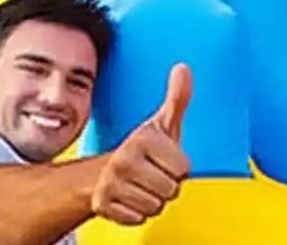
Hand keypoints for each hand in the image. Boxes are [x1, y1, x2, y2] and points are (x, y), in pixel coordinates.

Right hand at [91, 64, 192, 225]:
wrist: (104, 171)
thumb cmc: (144, 148)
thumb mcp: (163, 123)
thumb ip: (178, 98)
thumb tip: (184, 67)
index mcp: (142, 139)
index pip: (184, 169)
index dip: (179, 167)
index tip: (165, 159)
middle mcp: (123, 160)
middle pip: (171, 190)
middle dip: (168, 185)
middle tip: (154, 174)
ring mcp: (110, 184)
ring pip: (156, 206)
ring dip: (154, 200)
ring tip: (143, 185)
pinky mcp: (102, 205)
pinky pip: (138, 218)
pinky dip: (138, 213)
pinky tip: (131, 198)